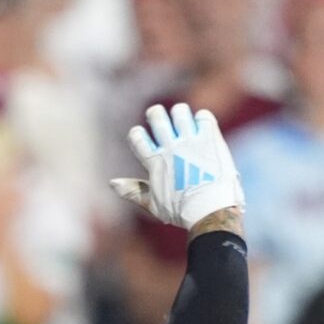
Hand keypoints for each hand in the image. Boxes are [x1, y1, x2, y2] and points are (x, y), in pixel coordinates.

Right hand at [110, 102, 243, 231]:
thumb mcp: (153, 204)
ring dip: (180, 114)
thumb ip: (133, 190)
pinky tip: (202, 128)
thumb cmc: (182, 212)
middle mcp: (170, 148)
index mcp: (154, 162)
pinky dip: (201, 119)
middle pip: (156, 116)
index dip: (138, 133)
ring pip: (180, 111)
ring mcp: (191, 142)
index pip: (137, 136)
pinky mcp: (210, 139)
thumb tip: (112, 183)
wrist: (212, 212)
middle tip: (162, 120)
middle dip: (156, 114)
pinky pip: (203, 116)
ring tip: (184, 123)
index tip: (146, 138)